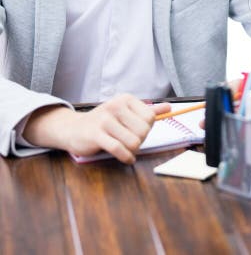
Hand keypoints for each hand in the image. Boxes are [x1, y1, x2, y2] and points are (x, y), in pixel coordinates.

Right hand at [23, 94, 170, 163]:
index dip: (147, 129)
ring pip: (133, 141)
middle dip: (140, 140)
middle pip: (143, 130)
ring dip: (132, 150)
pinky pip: (119, 149)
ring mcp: (104, 120)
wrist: (73, 129)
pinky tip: (127, 159)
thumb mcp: (125, 113)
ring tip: (126, 149)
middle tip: (129, 141)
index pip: (150, 117)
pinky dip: (126, 157)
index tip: (137, 131)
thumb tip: (169, 107)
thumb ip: (147, 111)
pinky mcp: (96, 135)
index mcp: (125, 100)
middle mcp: (115, 106)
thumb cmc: (105, 122)